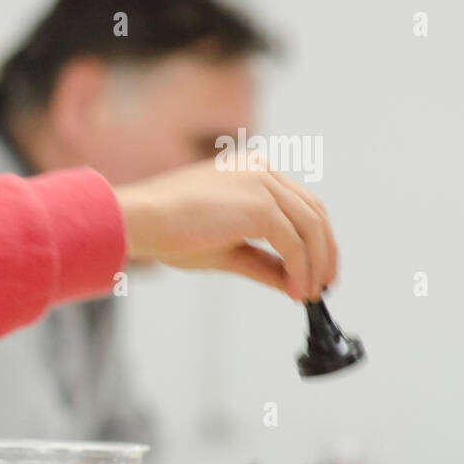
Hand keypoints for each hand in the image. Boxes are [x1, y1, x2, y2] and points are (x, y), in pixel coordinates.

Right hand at [113, 159, 337, 301]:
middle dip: (324, 253)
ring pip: (310, 227)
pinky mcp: (261, 205)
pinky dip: (300, 269)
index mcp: (252, 171)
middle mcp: (261, 170)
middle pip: (314, 212)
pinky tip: (294, 290)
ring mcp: (263, 183)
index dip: (314, 239)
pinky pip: (294, 243)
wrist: (139, 219)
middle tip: (321, 286)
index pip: (299, 204)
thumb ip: (262, 261)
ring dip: (315, 265)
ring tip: (307, 293)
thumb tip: (291, 282)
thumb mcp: (225, 249)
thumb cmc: (167, 231)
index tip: (315, 270)